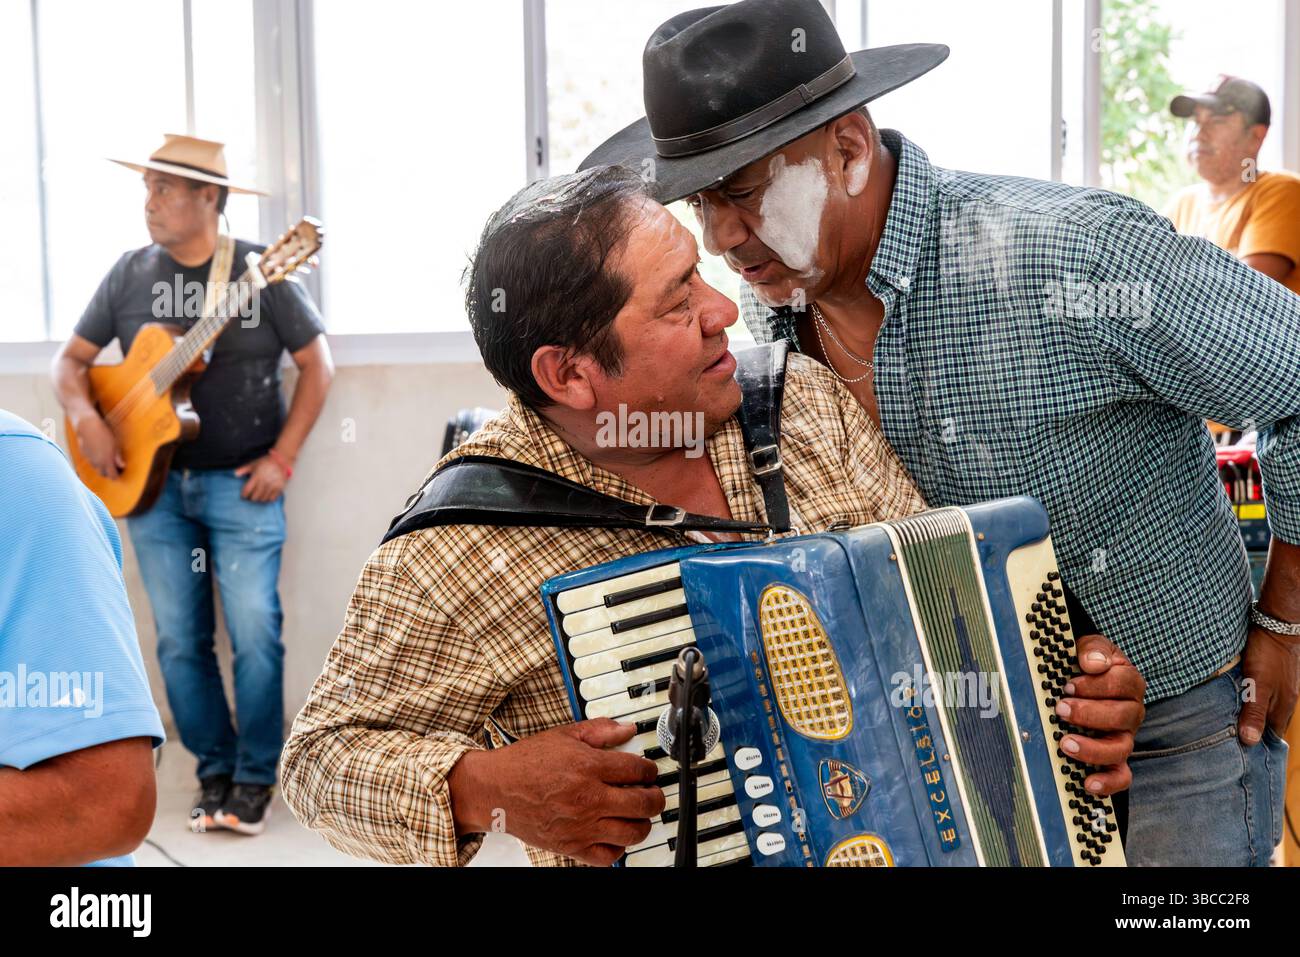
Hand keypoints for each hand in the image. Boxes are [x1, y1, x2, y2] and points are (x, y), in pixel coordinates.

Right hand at [74, 413, 123, 478]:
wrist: (87, 425)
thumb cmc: (104, 433)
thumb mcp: (115, 445)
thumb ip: (118, 457)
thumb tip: (122, 466)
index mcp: (106, 461)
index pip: (112, 475)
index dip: (116, 476)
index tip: (120, 474)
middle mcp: (97, 462)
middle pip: (103, 474)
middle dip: (109, 473)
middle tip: (115, 469)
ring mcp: (89, 459)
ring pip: (96, 468)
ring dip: (102, 467)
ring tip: (108, 461)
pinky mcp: (84, 454)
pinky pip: (91, 461)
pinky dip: (96, 461)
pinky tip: (99, 454)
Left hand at [234, 453, 288, 501]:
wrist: (280, 460)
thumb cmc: (265, 462)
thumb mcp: (253, 464)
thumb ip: (243, 469)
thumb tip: (235, 474)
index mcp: (257, 476)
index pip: (248, 489)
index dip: (244, 495)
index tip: (243, 496)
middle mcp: (265, 481)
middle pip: (255, 496)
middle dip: (251, 498)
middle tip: (250, 497)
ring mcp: (273, 485)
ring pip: (263, 498)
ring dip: (259, 499)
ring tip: (258, 497)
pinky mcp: (279, 487)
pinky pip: (272, 498)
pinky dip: (268, 499)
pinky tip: (266, 495)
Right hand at [449, 718, 664, 865]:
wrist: (494, 790)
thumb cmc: (525, 763)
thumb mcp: (564, 736)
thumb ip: (599, 731)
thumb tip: (626, 730)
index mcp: (588, 768)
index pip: (638, 770)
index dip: (650, 769)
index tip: (648, 770)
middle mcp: (588, 799)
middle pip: (643, 803)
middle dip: (655, 796)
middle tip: (652, 792)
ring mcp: (581, 826)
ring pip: (632, 832)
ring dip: (643, 823)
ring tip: (638, 814)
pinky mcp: (571, 847)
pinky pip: (607, 856)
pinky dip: (618, 848)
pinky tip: (615, 834)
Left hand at [1054, 633, 1145, 795]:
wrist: (1079, 678)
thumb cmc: (1085, 664)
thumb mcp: (1089, 647)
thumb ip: (1093, 649)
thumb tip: (1093, 663)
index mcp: (1129, 682)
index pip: (1123, 683)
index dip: (1096, 685)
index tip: (1069, 685)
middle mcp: (1131, 711)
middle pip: (1123, 716)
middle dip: (1089, 713)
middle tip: (1061, 709)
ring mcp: (1124, 736)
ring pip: (1121, 748)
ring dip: (1093, 748)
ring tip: (1066, 743)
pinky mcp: (1115, 757)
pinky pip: (1121, 776)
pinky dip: (1109, 782)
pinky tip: (1089, 783)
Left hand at [1237, 625, 1299, 744]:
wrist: (1278, 624)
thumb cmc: (1268, 655)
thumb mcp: (1258, 685)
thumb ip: (1254, 712)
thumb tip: (1250, 741)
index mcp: (1283, 708)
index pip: (1271, 736)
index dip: (1258, 746)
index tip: (1240, 755)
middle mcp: (1284, 700)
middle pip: (1268, 723)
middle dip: (1252, 732)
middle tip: (1229, 742)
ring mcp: (1280, 687)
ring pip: (1264, 708)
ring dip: (1250, 716)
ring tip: (1228, 723)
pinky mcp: (1272, 676)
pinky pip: (1261, 695)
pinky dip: (1250, 701)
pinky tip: (1236, 700)